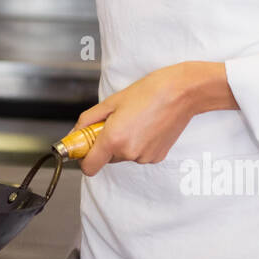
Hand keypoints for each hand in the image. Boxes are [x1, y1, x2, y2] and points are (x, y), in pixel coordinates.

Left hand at [74, 61, 235, 175]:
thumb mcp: (111, 101)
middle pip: (106, 159)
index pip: (89, 167)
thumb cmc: (149, 91)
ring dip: (122, 143)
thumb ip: (88, 120)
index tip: (84, 146)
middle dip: (105, 144)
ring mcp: (145, 157)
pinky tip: (146, 126)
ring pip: (123, 155)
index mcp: (114, 139)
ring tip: (134, 120)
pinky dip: (137, 143)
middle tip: (114, 122)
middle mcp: (129, 153)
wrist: (182, 92)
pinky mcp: (157, 157)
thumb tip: (76, 132)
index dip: (83, 157)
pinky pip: (138, 154)